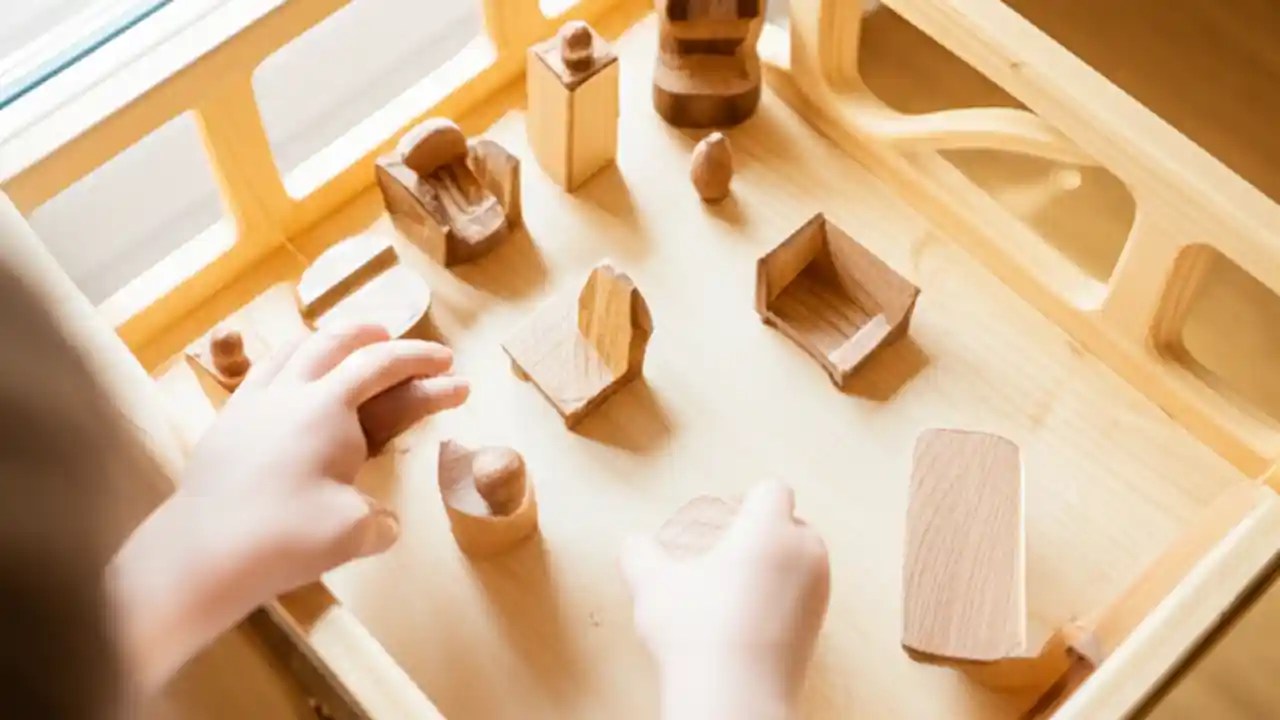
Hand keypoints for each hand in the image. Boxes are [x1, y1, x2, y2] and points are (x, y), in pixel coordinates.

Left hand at [111, 324, 467, 690]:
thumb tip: (384, 523)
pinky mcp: (226, 424)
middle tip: (394, 339)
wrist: (200, 553)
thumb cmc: (284, 537)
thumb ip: (379, 522)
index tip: (448, 363)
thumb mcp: (353, 532)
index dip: (418, 360)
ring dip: (326, 342)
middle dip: (372, 337)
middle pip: (335, 344)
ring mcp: (252, 404)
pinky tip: (287, 377)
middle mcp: (289, 393)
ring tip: (341, 343)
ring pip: (292, 351)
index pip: (381, 366)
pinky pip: (262, 374)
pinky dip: (288, 362)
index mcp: (328, 407)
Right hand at [621, 482, 830, 719]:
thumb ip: (640, 553)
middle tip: (725, 554)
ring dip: (774, 565)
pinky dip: (781, 598)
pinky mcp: (819, 627)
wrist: (734, 696)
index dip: (747, 500)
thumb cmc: (696, 631)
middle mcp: (804, 554)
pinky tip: (745, 620)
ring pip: (800, 560)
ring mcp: (818, 592)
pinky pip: (803, 595)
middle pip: (791, 524)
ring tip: (733, 589)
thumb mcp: (651, 584)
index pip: (773, 490)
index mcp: (769, 528)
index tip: (723, 520)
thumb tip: (633, 544)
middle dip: (762, 533)